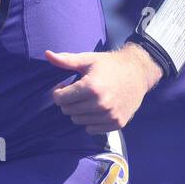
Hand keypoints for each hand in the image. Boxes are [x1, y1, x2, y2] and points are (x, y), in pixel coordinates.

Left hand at [45, 42, 162, 133]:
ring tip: (88, 99)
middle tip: (78, 92)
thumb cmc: (109, 65)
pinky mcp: (117, 123)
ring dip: (78, 112)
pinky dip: (90, 121)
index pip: (60, 99)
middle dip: (68, 101)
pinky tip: (97, 108)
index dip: (59, 92)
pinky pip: (92, 129)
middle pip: (68, 111)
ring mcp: (110, 115)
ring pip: (78, 121)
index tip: (65, 86)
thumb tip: (47, 54)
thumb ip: (66, 60)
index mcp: (91, 87)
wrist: (138, 72)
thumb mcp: (87, 60)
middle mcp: (101, 104)